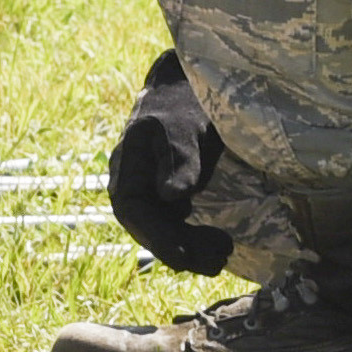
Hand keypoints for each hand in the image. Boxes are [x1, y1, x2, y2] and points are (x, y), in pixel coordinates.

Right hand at [108, 50, 230, 274]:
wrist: (189, 93)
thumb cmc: (185, 106)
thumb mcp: (184, 130)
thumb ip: (179, 161)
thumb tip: (170, 196)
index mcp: (127, 166)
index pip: (133, 211)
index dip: (157, 237)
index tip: (185, 254)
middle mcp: (131, 183)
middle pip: (147, 229)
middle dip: (180, 248)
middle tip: (219, 258)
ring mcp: (147, 192)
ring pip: (161, 232)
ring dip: (189, 249)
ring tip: (223, 255)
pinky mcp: (164, 197)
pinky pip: (172, 227)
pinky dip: (191, 240)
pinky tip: (215, 245)